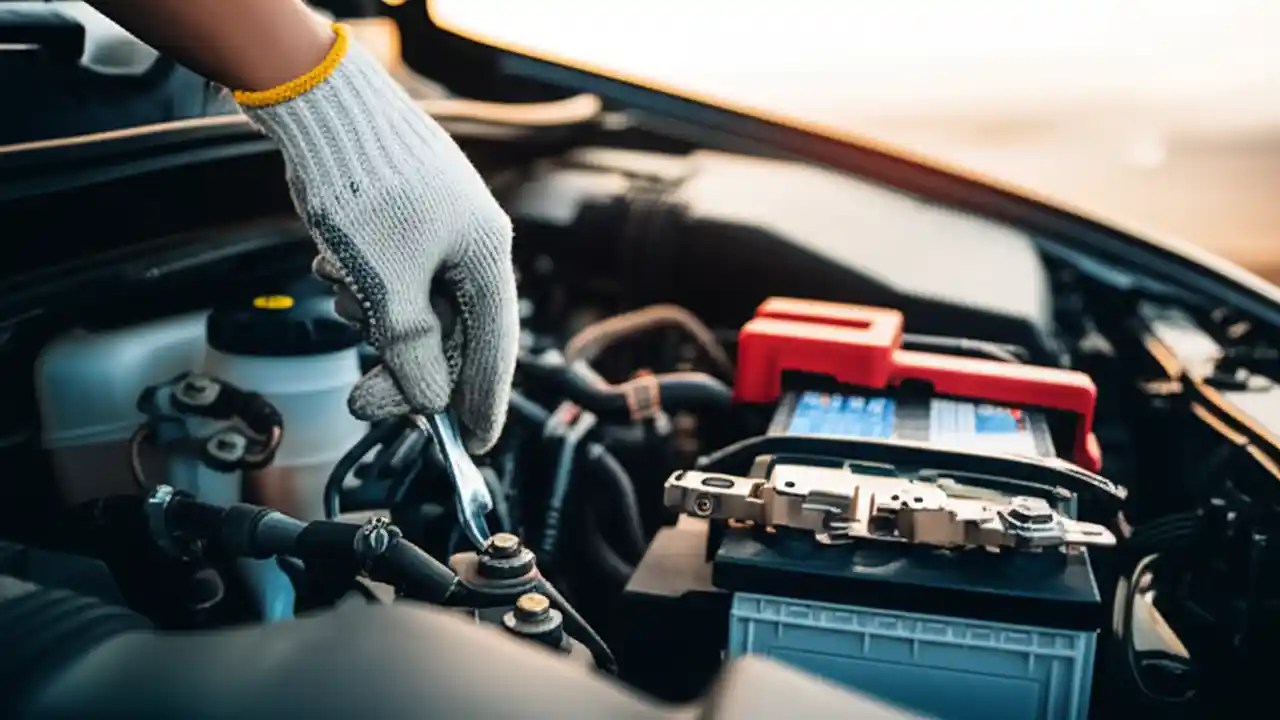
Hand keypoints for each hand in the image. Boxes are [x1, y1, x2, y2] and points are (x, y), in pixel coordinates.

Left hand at [239, 26, 517, 452]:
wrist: (322, 109)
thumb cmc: (366, 185)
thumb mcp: (389, 284)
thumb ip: (413, 349)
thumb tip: (432, 398)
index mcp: (486, 256)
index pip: (497, 346)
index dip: (484, 400)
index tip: (474, 443)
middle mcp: (471, 246)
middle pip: (449, 333)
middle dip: (402, 366)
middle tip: (364, 403)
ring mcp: (437, 232)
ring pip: (414, 308)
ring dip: (373, 317)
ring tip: (341, 289)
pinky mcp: (403, 224)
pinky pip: (392, 278)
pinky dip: (363, 286)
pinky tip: (336, 264)